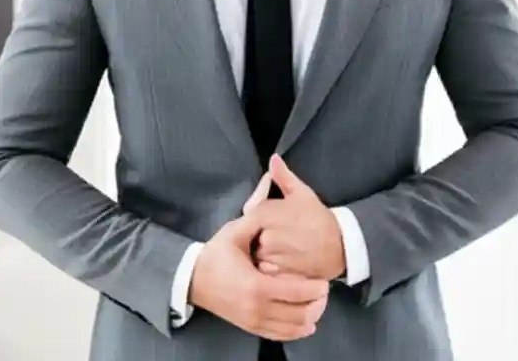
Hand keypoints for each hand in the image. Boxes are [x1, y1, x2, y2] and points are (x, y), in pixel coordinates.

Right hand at [189, 214, 329, 341]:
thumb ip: (255, 215)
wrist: (193, 281)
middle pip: (300, 314)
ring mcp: (254, 321)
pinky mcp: (251, 327)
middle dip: (317, 304)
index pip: (297, 293)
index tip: (324, 281)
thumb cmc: (215, 255)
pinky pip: (281, 336)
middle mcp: (257, 308)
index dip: (315, 289)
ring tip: (316, 303)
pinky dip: (297, 331)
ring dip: (310, 317)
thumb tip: (269, 181)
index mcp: (256, 285)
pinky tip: (306, 320)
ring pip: (293, 328)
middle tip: (324, 291)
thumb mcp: (233, 233)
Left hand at [245, 155, 345, 281]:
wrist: (341, 247)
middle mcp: (268, 236)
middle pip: (250, 237)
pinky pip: (264, 272)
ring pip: (255, 255)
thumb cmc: (319, 218)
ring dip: (262, 253)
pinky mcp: (278, 276)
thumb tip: (273, 158)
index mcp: (269, 214)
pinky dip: (269, 269)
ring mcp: (272, 258)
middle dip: (259, 236)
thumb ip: (284, 177)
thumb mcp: (303, 194)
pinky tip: (281, 263)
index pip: (250, 216)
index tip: (272, 222)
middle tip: (276, 236)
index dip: (259, 219)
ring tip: (279, 250)